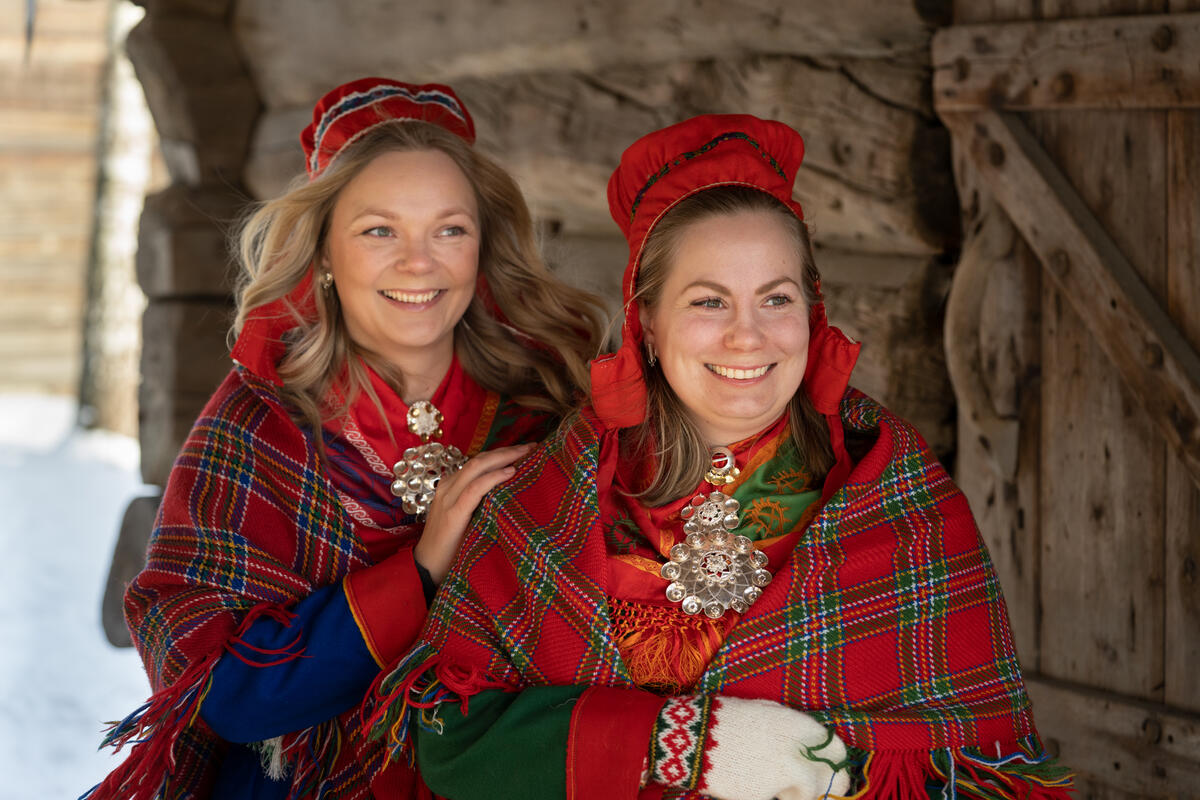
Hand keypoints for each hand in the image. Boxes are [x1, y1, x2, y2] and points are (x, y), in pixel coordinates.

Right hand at [413, 442, 533, 584]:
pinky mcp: (453, 513)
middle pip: (480, 459)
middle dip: (507, 450)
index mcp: (451, 486)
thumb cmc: (450, 547)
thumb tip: (511, 496)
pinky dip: (494, 478)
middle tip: (532, 446)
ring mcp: (448, 498)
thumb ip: (481, 505)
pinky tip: (510, 472)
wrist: (427, 569)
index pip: (478, 463)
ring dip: (504, 457)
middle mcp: (448, 487)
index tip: (525, 451)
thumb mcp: (467, 519)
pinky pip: (475, 489)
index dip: (501, 454)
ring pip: (477, 467)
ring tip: (526, 453)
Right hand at [649, 696, 849, 799]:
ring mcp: (782, 776)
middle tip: (811, 787)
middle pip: (829, 777)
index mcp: (798, 726)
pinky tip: (754, 786)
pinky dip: (771, 795)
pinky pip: (778, 798)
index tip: (827, 767)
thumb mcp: (762, 710)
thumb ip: (789, 725)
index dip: (834, 761)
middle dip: (825, 784)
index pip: (835, 749)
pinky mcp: (765, 795)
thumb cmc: (726, 718)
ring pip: (807, 793)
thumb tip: (806, 742)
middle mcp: (797, 752)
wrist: (693, 738)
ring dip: (798, 792)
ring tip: (779, 788)